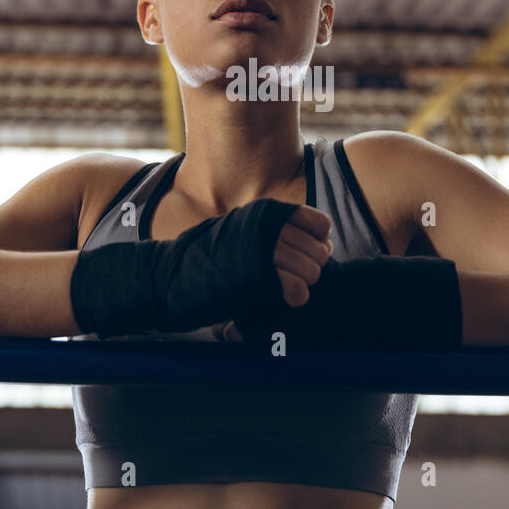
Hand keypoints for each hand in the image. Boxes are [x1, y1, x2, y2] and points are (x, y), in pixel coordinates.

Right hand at [213, 204, 331, 343]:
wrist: (181, 273)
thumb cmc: (222, 254)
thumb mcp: (251, 228)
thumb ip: (286, 231)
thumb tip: (326, 245)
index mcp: (269, 212)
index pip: (319, 223)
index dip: (320, 241)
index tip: (306, 251)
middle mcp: (268, 227)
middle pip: (319, 250)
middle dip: (314, 267)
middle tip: (297, 274)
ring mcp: (261, 251)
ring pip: (311, 270)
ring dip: (305, 283)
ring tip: (289, 285)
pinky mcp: (256, 277)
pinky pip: (297, 288)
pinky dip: (297, 297)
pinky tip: (286, 297)